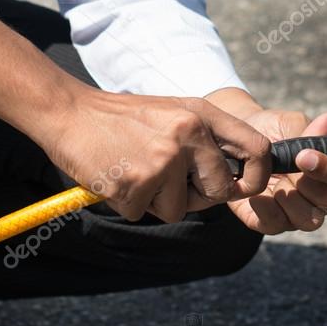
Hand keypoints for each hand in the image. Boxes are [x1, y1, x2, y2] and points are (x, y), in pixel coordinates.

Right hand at [0, 20, 271, 222]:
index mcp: (202, 114)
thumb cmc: (123, 119)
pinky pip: (145, 213)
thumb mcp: (174, 114)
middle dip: (197, 197)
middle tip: (166, 179)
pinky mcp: (137, 183)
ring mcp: (163, 159)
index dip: (256, 176)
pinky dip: (130, 203)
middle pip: (219, 191)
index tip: (242, 187)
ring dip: (157, 200)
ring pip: (179, 209)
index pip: (257, 148)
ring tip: (134, 168)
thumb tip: (237, 184)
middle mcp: (189, 134)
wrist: (70, 112)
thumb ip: (206, 141)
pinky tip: (117, 176)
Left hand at [205, 93, 326, 233]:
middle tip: (291, 167)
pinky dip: (265, 211)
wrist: (237, 140)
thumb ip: (311, 130)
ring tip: (275, 181)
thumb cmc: (270, 131)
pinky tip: (255, 195)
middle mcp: (318, 194)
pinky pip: (276, 225)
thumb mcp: (289, 124)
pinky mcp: (272, 221)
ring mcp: (297, 210)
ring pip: (309, 219)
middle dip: (311, 184)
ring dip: (292, 201)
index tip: (306, 155)